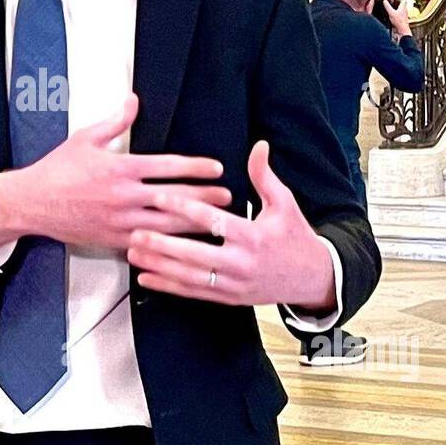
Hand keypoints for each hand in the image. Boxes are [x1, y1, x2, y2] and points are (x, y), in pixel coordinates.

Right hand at [0, 92, 231, 251]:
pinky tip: (187, 245)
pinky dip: (169, 244)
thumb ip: (115, 122)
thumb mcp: (85, 138)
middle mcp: (123, 196)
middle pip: (174, 198)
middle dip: (204, 198)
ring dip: (194, 223)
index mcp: (120, 168)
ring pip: (165, 226)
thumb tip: (134, 101)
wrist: (32, 202)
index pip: (167, 167)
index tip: (215, 168)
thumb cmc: (58, 169)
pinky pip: (148, 244)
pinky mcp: (114, 240)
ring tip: (216, 222)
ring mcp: (120, 221)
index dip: (195, 168)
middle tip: (228, 197)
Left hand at [126, 140, 336, 309]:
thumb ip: (264, 176)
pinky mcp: (229, 298)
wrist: (312, 278)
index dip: (184, 208)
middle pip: (195, 254)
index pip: (212, 221)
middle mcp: (241, 263)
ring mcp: (234, 284)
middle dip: (162, 244)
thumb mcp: (284, 203)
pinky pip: (194, 293)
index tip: (159, 196)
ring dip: (159, 266)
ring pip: (190, 277)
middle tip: (135, 232)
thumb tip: (258, 145)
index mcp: (253, 236)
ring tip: (133, 253)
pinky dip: (168, 287)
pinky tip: (146, 279)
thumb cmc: (295, 236)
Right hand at [384, 0, 411, 34]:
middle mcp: (404, 11)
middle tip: (392, 3)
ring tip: (391, 9)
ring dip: (396, 9)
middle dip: (397, 4)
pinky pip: (399, 16)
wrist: (402, 31)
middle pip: (402, 5)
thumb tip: (384, 1)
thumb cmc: (399, 22)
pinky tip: (391, 17)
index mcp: (403, 7)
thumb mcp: (391, 13)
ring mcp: (403, 16)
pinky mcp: (401, 20)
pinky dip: (395, 15)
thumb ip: (388, 6)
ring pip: (400, 10)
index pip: (403, 0)